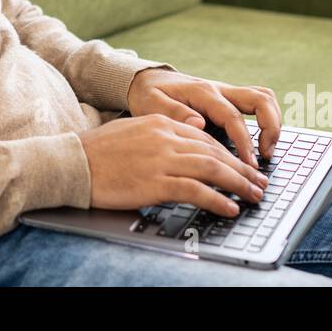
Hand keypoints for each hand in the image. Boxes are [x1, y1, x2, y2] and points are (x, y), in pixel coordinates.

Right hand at [77, 114, 268, 216]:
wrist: (72, 162)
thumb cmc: (97, 152)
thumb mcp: (132, 132)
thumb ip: (159, 136)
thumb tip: (182, 149)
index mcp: (160, 123)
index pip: (205, 137)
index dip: (228, 152)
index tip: (242, 165)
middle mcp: (165, 137)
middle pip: (214, 152)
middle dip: (241, 169)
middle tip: (259, 182)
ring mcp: (161, 159)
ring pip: (211, 169)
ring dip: (238, 184)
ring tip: (253, 195)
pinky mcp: (155, 182)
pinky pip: (195, 191)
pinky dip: (217, 200)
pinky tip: (230, 207)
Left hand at [126, 68, 281, 166]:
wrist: (146, 80)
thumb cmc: (149, 95)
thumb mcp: (151, 104)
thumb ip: (174, 113)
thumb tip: (199, 124)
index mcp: (203, 93)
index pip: (233, 117)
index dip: (245, 141)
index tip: (248, 164)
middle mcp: (220, 90)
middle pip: (260, 99)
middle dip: (271, 128)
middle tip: (266, 155)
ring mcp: (227, 93)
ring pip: (264, 98)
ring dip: (273, 123)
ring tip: (267, 151)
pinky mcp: (229, 100)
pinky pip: (257, 104)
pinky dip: (266, 121)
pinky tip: (258, 145)